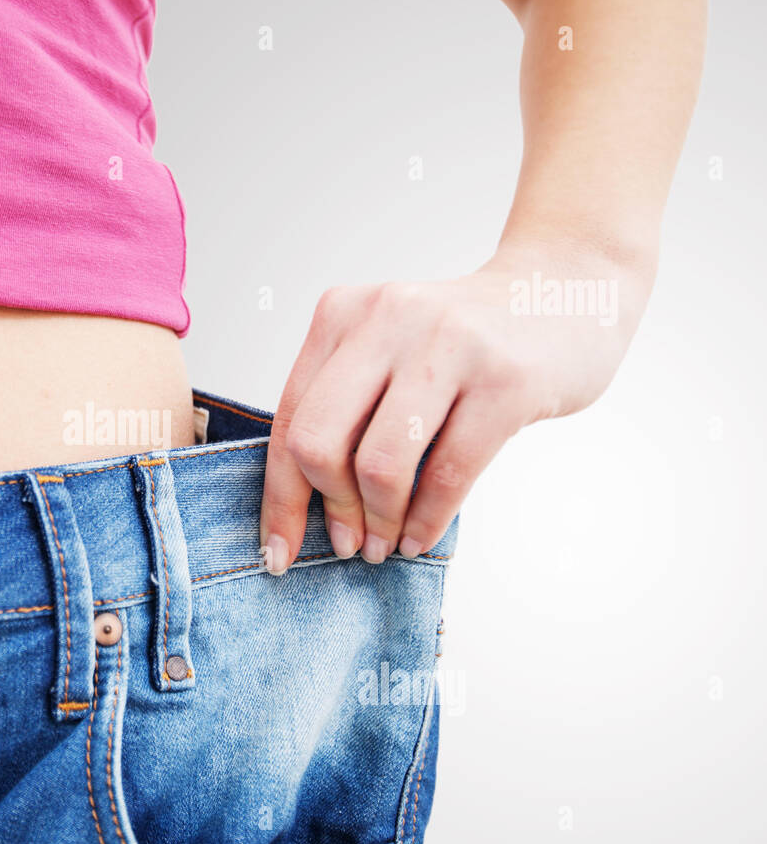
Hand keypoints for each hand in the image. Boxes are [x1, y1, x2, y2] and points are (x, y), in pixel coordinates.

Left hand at [259, 244, 649, 571]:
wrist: (566, 291)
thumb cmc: (463, 341)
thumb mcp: (388, 350)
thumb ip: (345, 408)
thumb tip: (306, 508)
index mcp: (342, 314)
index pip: (289, 419)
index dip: (280, 497)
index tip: (278, 552)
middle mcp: (387, 321)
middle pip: (319, 442)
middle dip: (331, 509)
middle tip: (350, 543)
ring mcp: (448, 346)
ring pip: (381, 464)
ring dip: (380, 523)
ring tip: (386, 545)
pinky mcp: (505, 381)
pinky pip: (448, 473)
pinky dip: (427, 520)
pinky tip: (421, 537)